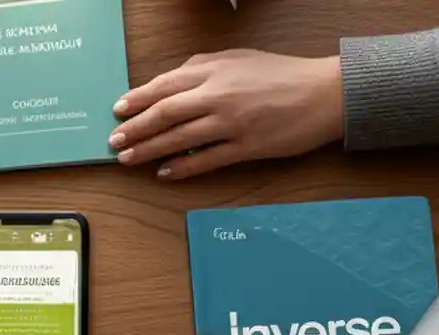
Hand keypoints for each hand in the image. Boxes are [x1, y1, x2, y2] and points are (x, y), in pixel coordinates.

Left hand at [109, 50, 342, 179]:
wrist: (325, 93)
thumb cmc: (282, 73)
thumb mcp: (240, 58)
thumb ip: (203, 65)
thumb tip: (171, 78)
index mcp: (215, 70)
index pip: (165, 85)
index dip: (137, 99)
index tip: (118, 110)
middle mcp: (219, 95)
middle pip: (165, 113)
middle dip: (135, 128)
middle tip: (114, 140)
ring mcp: (232, 123)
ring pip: (179, 138)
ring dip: (149, 150)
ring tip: (128, 158)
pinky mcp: (246, 147)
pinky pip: (206, 160)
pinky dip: (182, 167)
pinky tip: (164, 173)